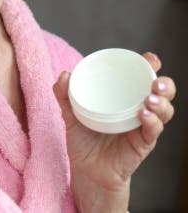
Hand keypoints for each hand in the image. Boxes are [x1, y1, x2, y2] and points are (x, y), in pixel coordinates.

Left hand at [53, 52, 175, 212]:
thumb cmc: (84, 140)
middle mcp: (139, 110)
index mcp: (125, 99)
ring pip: (164, 112)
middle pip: (162, 93)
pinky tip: (144, 114)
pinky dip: (151, 122)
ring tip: (150, 98)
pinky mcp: (143, 144)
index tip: (149, 58)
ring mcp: (143, 127)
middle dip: (165, 84)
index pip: (143, 78)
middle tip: (156, 81)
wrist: (86, 170)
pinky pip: (152, 131)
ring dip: (161, 103)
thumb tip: (63, 75)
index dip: (150, 66)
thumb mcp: (71, 114)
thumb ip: (65, 95)